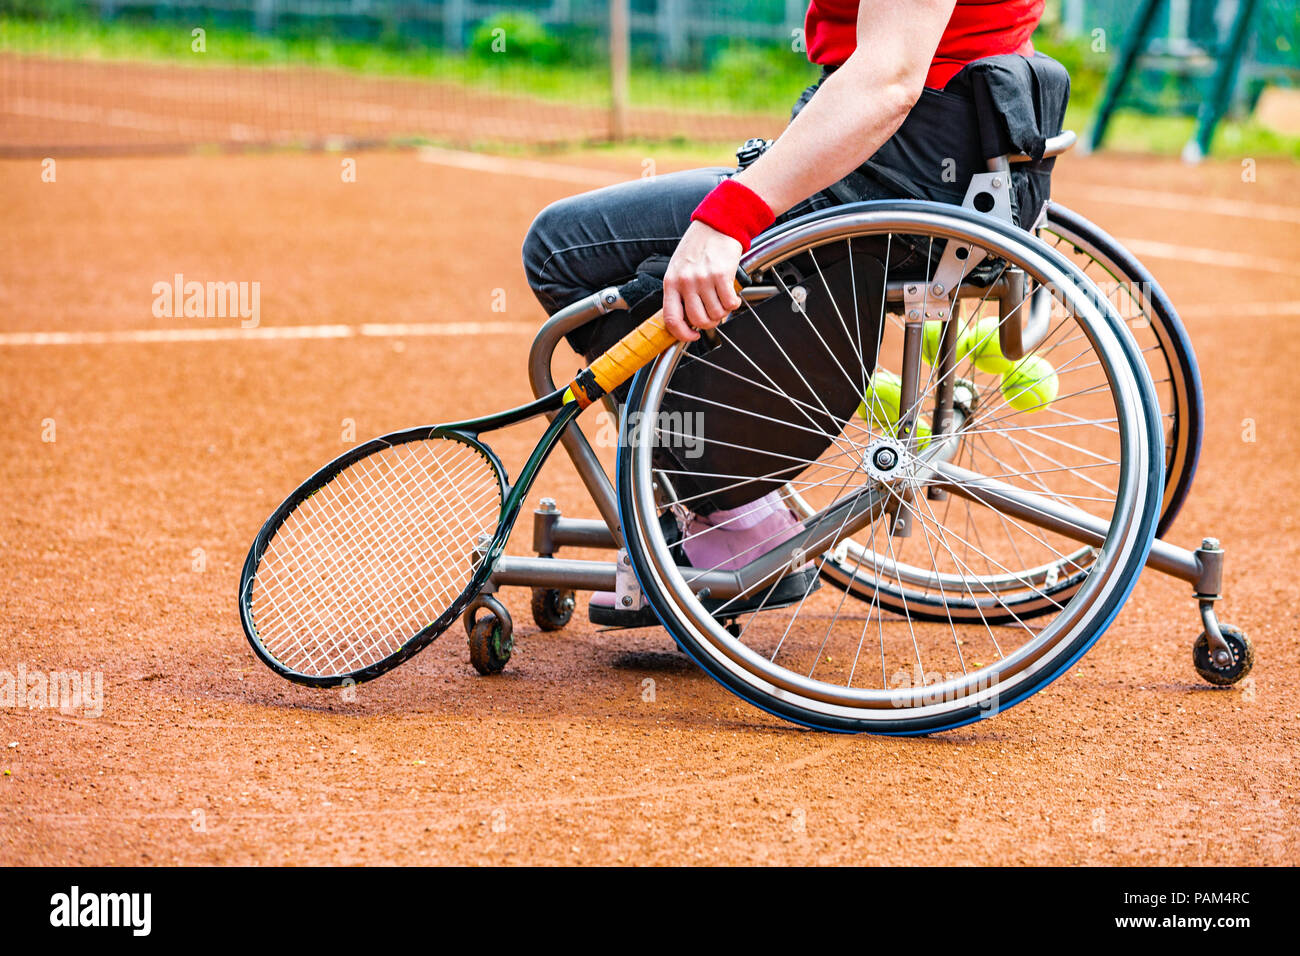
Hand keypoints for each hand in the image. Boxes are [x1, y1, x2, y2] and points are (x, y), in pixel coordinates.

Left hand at [663, 220, 743, 341]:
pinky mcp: (721, 275)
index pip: (671, 318)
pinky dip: (734, 304)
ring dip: (722, 313)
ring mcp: (703, 278)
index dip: (682, 334)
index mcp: (671, 282)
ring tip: (722, 302)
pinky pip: (729, 303)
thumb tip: (689, 319)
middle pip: (697, 320)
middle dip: (708, 324)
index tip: (691, 335)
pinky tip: (732, 297)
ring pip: (715, 313)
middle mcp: (685, 281)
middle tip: (713, 316)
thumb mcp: (679, 268)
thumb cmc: (698, 246)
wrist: (717, 224)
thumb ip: (680, 292)